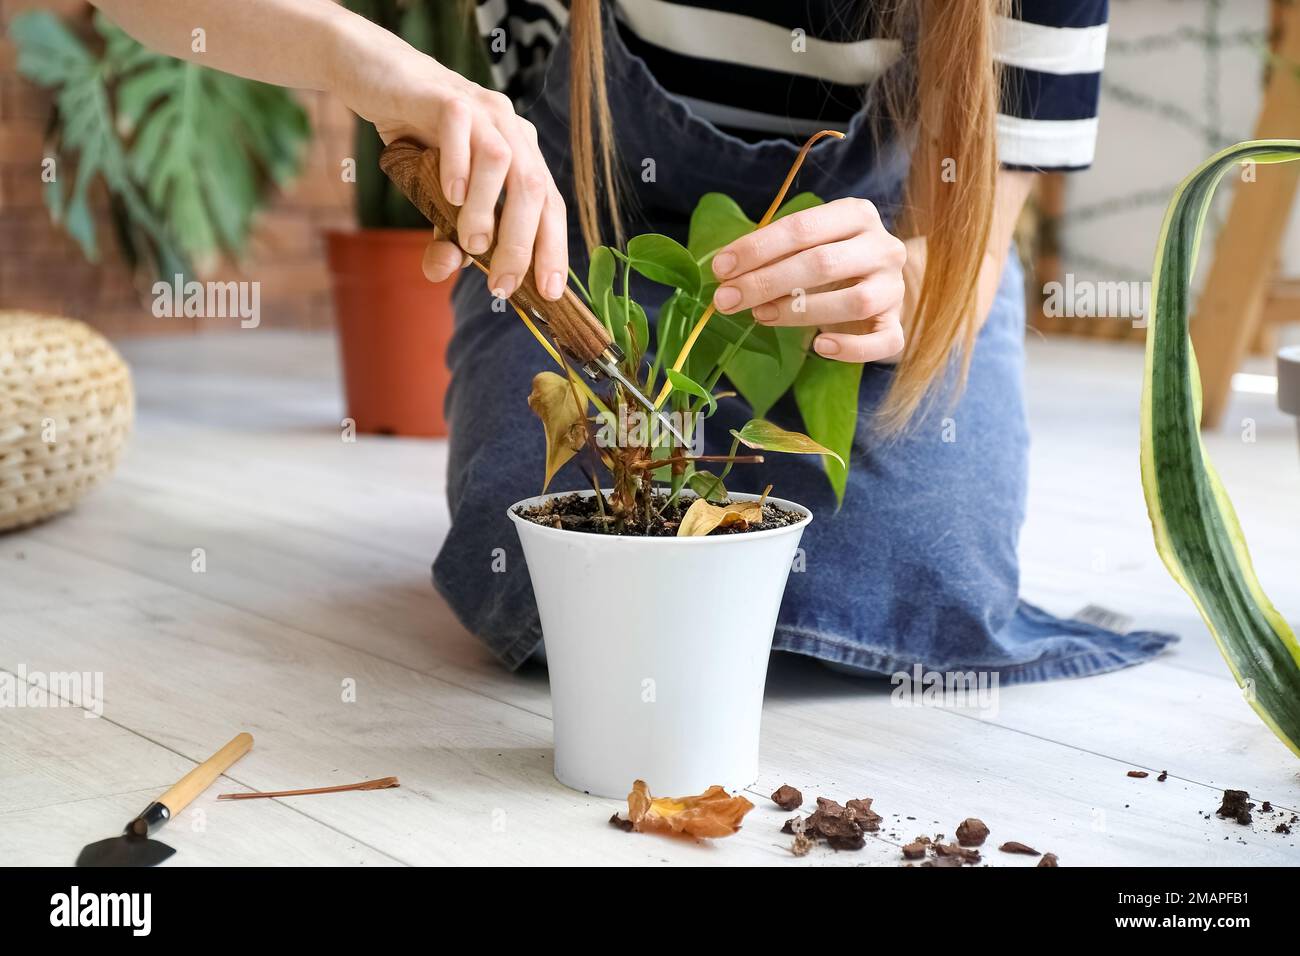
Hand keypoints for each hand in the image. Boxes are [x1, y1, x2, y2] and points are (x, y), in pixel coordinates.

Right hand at [331, 28, 567, 298]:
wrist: (375, 77)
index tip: (549, 292)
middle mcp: (511, 130)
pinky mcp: (446, 96)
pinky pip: (461, 129)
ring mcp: (481, 109)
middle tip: (501, 284)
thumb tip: (442, 271)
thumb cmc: (416, 139)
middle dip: (523, 243)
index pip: (550, 205)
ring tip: (472, 243)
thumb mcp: (433, 196)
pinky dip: (458, 166)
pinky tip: (451, 195)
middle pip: (533, 188)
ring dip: (488, 209)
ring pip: (501, 160)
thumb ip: (444, 232)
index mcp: (521, 154)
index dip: (553, 249)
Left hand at [709, 198, 906, 362]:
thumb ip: (773, 253)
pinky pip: (883, 340)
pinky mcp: (897, 322)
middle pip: (822, 263)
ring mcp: (894, 286)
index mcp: (856, 215)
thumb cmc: (831, 263)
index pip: (802, 227)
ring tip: (760, 316)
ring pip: (854, 301)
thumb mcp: (806, 246)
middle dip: (766, 282)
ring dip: (799, 312)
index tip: (721, 268)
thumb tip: (725, 273)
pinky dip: (850, 348)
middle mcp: (883, 246)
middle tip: (727, 299)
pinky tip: (819, 346)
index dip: (757, 248)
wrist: (878, 286)